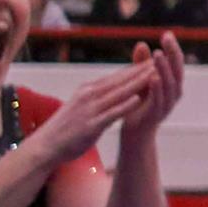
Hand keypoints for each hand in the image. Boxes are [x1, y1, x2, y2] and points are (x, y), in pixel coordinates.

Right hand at [25, 61, 156, 167]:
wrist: (45, 147)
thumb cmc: (66, 128)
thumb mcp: (82, 106)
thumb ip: (98, 97)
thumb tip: (114, 90)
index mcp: (89, 90)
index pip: (117, 76)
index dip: (137, 67)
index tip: (155, 59)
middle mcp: (89, 96)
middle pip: (121, 80)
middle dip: (142, 70)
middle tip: (163, 59)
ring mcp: (89, 110)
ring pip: (118, 93)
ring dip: (138, 83)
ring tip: (156, 73)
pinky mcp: (90, 125)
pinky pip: (110, 113)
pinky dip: (124, 105)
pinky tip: (137, 99)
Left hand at [116, 36, 185, 140]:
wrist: (135, 133)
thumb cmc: (139, 105)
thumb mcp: (141, 82)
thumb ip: (142, 65)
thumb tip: (141, 43)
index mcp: (172, 82)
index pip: (175, 62)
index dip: (172, 48)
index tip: (167, 33)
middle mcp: (175, 92)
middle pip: (177, 69)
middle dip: (172, 53)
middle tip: (166, 38)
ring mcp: (168, 103)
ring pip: (170, 83)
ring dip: (164, 68)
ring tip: (158, 55)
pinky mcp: (158, 114)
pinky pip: (160, 99)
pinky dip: (158, 88)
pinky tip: (152, 77)